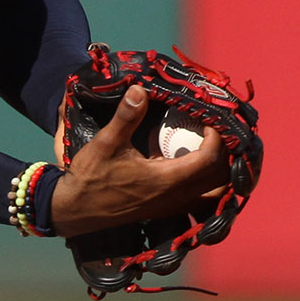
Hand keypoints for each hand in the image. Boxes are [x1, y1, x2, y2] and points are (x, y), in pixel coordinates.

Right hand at [49, 85, 226, 237]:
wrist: (75, 211)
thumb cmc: (90, 178)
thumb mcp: (105, 144)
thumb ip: (126, 117)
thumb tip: (139, 89)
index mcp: (166, 180)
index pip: (210, 158)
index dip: (216, 136)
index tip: (207, 118)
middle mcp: (175, 197)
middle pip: (219, 177)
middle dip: (223, 152)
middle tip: (213, 130)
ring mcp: (172, 206)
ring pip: (212, 192)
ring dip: (217, 170)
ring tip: (208, 147)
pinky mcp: (165, 209)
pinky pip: (198, 197)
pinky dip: (204, 180)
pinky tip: (188, 161)